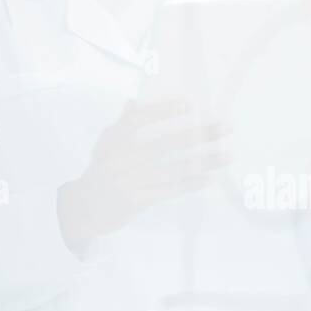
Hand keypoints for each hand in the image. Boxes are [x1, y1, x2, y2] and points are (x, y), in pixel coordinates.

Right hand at [57, 97, 229, 252]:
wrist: (83, 209)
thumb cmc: (99, 172)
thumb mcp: (105, 146)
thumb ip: (121, 124)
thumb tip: (132, 101)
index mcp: (115, 140)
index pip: (140, 119)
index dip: (164, 111)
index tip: (189, 105)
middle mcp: (123, 157)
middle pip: (168, 143)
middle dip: (200, 135)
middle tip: (227, 127)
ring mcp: (131, 179)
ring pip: (175, 168)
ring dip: (204, 161)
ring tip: (227, 155)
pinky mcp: (138, 200)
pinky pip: (170, 190)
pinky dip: (190, 184)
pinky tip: (209, 178)